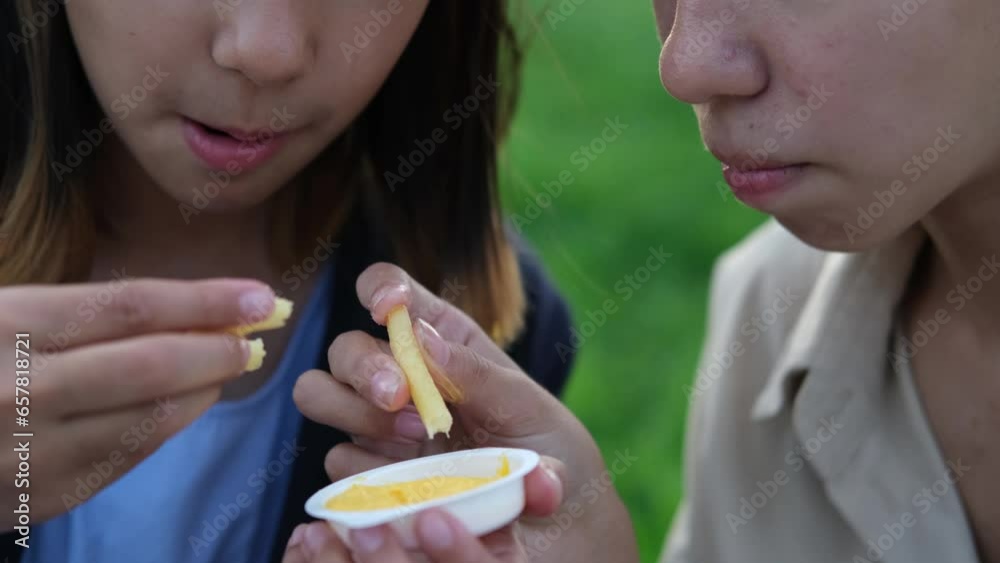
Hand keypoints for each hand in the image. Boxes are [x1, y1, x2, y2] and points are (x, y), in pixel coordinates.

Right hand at [0, 278, 272, 527]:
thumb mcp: (1, 313)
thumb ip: (76, 313)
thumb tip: (179, 312)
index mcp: (5, 324)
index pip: (130, 307)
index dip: (204, 300)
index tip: (258, 294)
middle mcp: (19, 390)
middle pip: (152, 364)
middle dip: (218, 346)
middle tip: (259, 330)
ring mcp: (30, 452)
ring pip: (151, 416)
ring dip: (205, 388)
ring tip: (231, 362)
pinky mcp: (40, 497)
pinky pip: (128, 455)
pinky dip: (170, 423)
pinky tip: (189, 401)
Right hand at [294, 263, 638, 561]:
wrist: (554, 525)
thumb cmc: (547, 449)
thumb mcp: (529, 409)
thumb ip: (480, 375)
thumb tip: (425, 341)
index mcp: (443, 342)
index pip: (390, 291)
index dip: (380, 288)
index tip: (388, 308)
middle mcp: (401, 376)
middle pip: (344, 347)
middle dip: (364, 367)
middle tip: (399, 397)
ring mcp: (378, 425)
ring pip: (318, 393)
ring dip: (354, 412)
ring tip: (412, 439)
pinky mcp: (367, 474)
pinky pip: (337, 459)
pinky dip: (364, 468)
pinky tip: (409, 480)